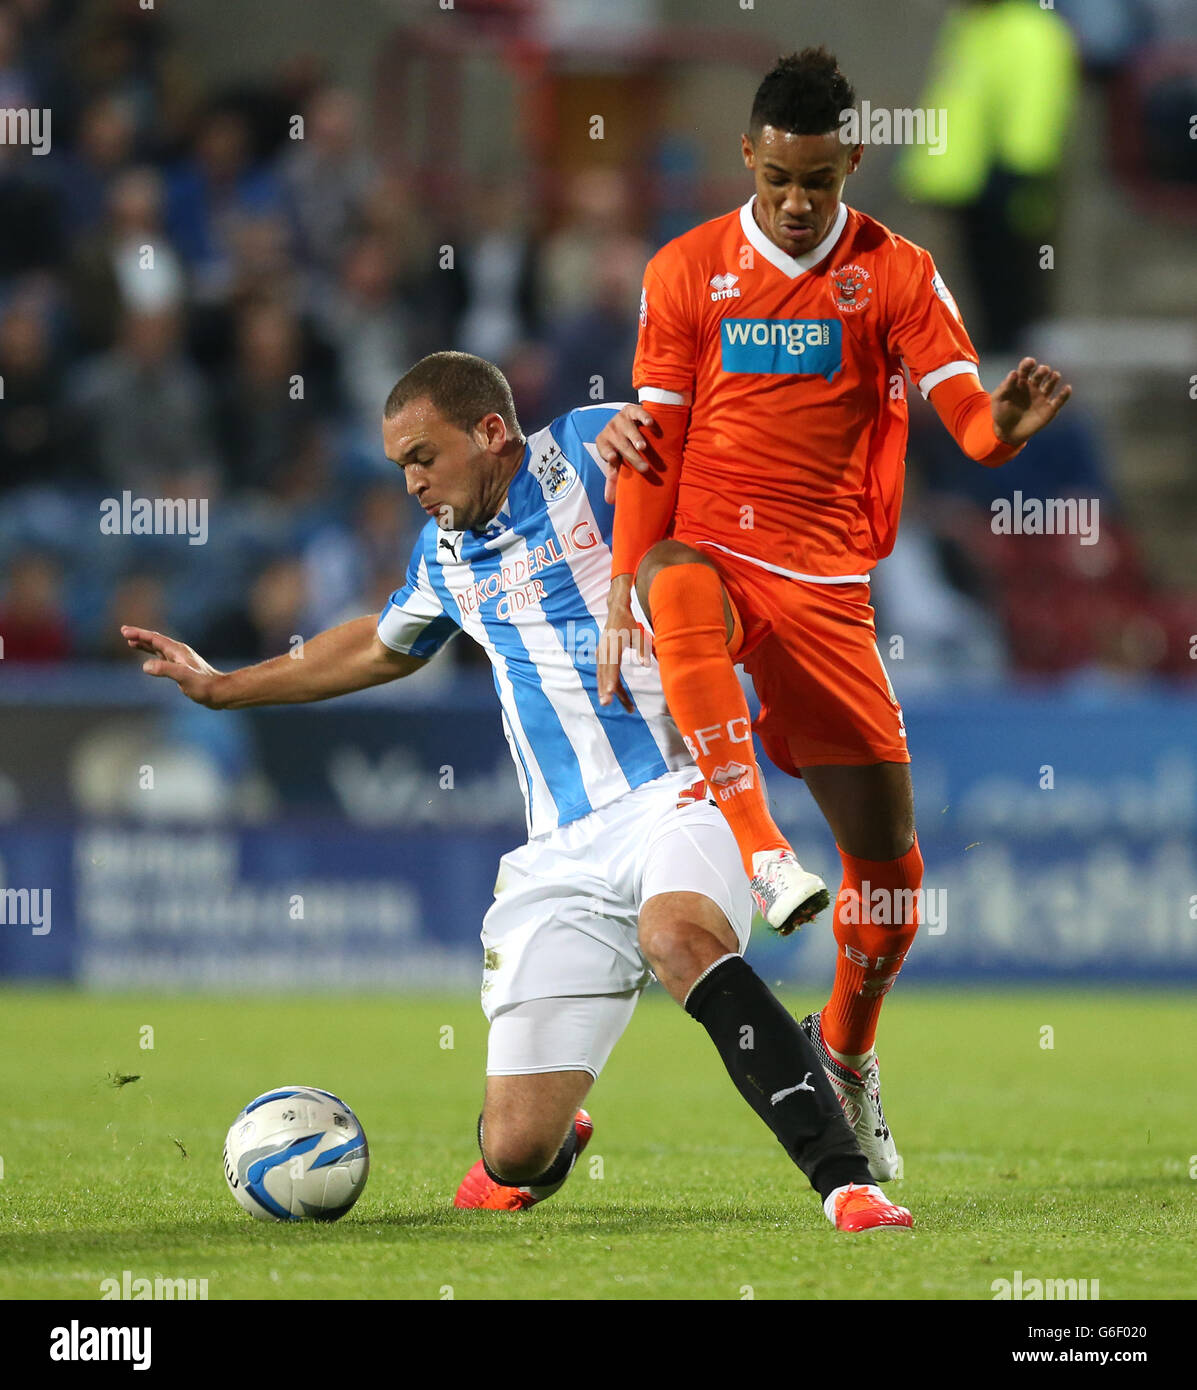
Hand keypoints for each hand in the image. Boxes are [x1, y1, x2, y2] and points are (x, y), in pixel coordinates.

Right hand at [121, 625, 226, 707]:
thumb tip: (145, 666)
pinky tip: (150, 660)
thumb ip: (165, 670)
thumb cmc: (203, 685)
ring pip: (158, 648)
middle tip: (124, 632)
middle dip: (139, 636)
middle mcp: (178, 652)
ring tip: (131, 642)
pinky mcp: (181, 668)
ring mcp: (180, 660)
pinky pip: (163, 657)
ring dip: (145, 644)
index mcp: (177, 651)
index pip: (154, 639)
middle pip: (155, 640)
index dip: (139, 634)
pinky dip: (153, 655)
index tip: (125, 631)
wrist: (219, 692)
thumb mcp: (183, 677)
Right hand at [596, 575, 644, 710]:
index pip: (611, 667)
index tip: (609, 693)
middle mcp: (604, 651)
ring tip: (612, 704)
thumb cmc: (629, 623)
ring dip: (606, 689)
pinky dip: (606, 683)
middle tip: (606, 704)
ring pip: (602, 675)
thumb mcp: (639, 634)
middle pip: (604, 674)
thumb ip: (642, 649)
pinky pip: (603, 672)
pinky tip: (612, 694)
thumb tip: (646, 665)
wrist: (616, 611)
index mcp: (613, 647)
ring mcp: (601, 653)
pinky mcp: (601, 655)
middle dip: (605, 690)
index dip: (610, 681)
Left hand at [597, 403, 657, 503]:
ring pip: (628, 428)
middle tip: (644, 468)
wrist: (626, 422)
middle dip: (631, 456)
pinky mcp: (631, 409)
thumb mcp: (617, 461)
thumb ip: (613, 477)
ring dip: (635, 438)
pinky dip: (643, 417)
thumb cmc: (621, 447)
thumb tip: (609, 500)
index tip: (614, 459)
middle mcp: (610, 429)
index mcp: (603, 442)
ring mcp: (620, 418)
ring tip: (643, 447)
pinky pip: (636, 411)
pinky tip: (649, 424)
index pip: (604, 448)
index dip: (607, 453)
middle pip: (620, 443)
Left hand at [990, 357, 1071, 445]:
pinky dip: (1064, 394)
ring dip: (1054, 378)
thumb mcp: (998, 400)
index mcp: (1020, 382)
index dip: (1028, 364)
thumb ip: (1005, 386)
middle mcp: (1033, 387)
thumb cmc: (1000, 413)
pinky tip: (1067, 388)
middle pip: (1040, 374)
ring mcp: (1042, 397)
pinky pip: (1059, 400)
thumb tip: (1013, 373)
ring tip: (1054, 375)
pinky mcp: (1049, 409)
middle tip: (1043, 370)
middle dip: (1042, 370)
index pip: (1026, 369)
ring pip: (1051, 384)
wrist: (1007, 433)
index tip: (1030, 362)